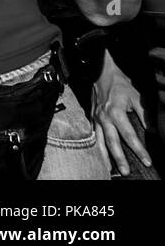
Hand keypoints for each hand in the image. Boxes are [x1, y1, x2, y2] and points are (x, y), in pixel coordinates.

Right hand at [92, 57, 151, 175]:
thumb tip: (153, 132)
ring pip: (100, 141)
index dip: (139, 150)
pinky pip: (94, 135)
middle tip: (126, 172)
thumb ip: (145, 115)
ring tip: (110, 169)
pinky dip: (96, 147)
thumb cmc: (120, 84)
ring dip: (105, 156)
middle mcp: (104, 118)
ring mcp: (96, 118)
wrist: (101, 73)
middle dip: (119, 158)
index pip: (129, 136)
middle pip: (112, 142)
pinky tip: (100, 155)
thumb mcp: (136, 97)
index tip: (147, 161)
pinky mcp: (92, 118)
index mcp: (116, 113)